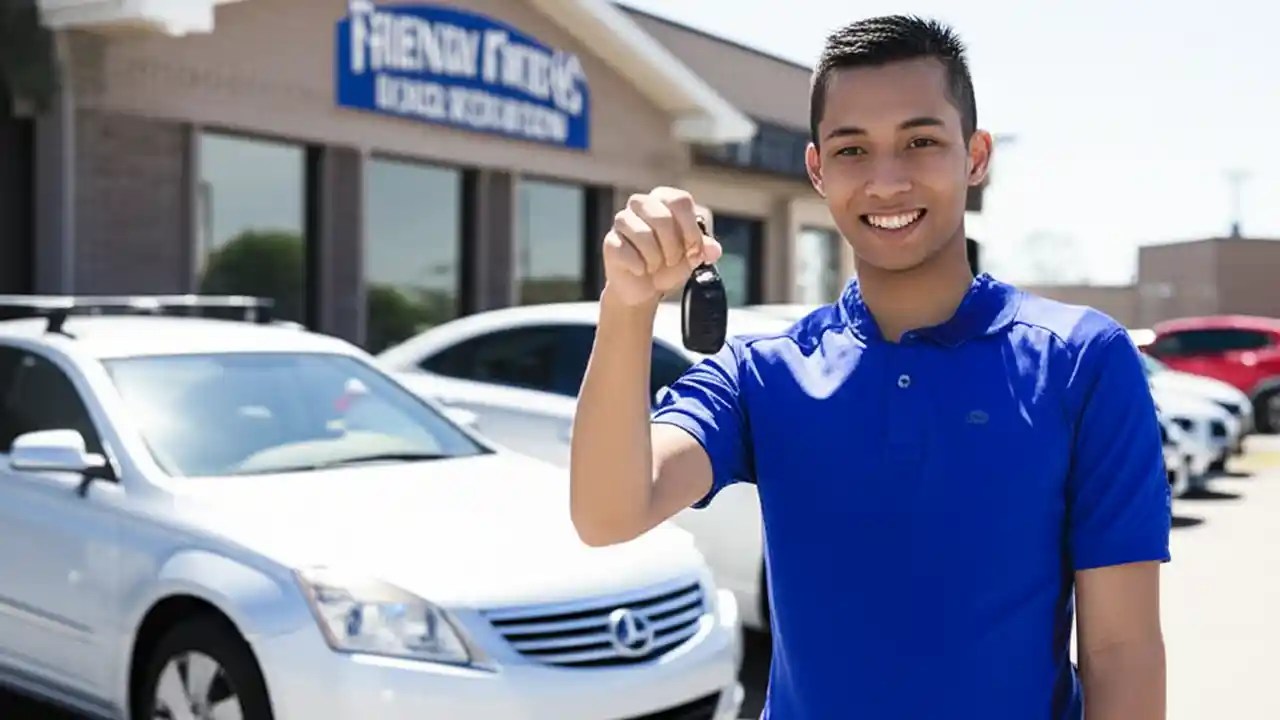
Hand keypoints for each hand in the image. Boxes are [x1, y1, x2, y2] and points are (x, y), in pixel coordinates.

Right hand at [602, 186, 722, 306]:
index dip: (689, 227)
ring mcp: (622, 221)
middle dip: (672, 246)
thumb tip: (713, 250)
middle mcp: (641, 204)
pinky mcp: (611, 242)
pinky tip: (640, 270)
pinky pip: (626, 252)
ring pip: (642, 234)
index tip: (694, 249)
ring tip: (655, 266)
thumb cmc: (668, 264)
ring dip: (655, 258)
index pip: (679, 200)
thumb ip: (703, 249)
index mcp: (663, 200)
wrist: (644, 288)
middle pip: (661, 216)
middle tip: (672, 261)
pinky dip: (639, 267)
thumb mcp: (691, 256)